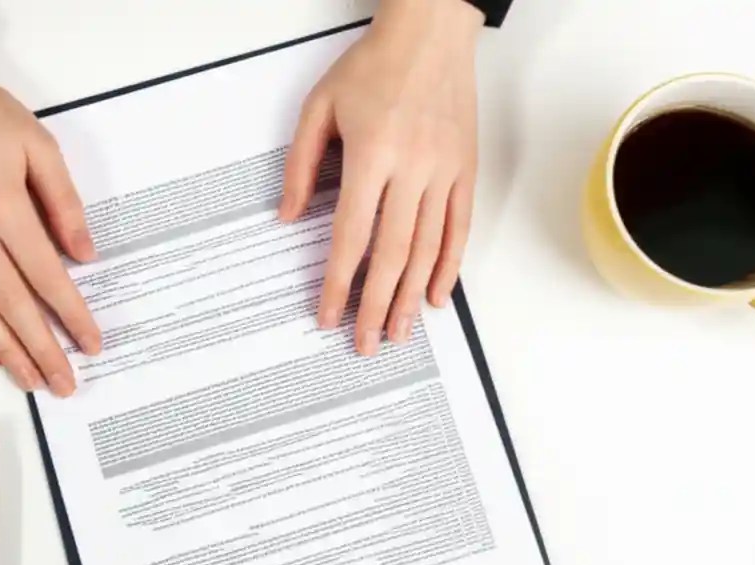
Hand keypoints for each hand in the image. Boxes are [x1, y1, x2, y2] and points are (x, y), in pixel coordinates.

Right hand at [0, 20, 99, 395]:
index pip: (46, 276)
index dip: (71, 315)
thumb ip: (64, 203)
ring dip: (7, 352)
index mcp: (1, 205)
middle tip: (64, 383)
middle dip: (42, 350)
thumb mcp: (39, 145)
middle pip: (12, 306)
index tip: (92, 342)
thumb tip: (83, 254)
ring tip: (31, 380)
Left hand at [280, 0, 482, 354]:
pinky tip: (436, 295)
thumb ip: (300, 165)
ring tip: (399, 332)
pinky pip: (459, 227)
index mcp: (371, 154)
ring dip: (411, 296)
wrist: (431, 31)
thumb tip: (288, 217)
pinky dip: (449, 265)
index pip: (351, 235)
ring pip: (428, 248)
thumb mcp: (318, 106)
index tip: (327, 314)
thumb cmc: (373, 64)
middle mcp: (412, 167)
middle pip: (392, 253)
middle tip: (365, 343)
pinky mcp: (466, 169)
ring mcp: (445, 170)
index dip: (338, 281)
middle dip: (376, 305)